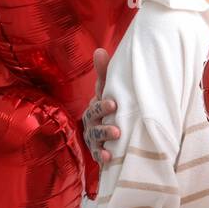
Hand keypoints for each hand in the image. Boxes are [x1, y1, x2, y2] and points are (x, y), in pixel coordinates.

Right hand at [81, 47, 119, 163]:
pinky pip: (98, 155)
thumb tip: (99, 50)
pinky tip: (109, 157)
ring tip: (117, 135)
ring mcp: (94, 138)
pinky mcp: (98, 152)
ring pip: (96, 138)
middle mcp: (91, 123)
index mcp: (94, 107)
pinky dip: (102, 156)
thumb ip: (104, 73)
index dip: (102, 104)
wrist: (115, 134)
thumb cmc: (111, 108)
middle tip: (116, 121)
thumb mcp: (109, 91)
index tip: (114, 103)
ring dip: (104, 136)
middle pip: (93, 121)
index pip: (96, 104)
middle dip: (103, 120)